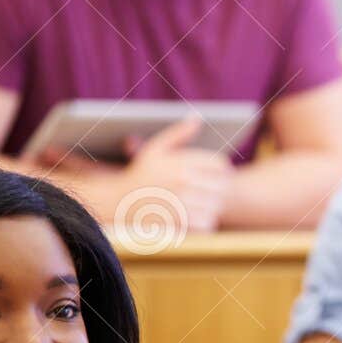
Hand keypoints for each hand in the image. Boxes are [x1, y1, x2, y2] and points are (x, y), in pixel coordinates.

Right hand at [120, 117, 230, 232]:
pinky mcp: (180, 225)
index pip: (220, 166)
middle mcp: (183, 184)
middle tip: (208, 190)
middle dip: (217, 189)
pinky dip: (203, 222)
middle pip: (221, 187)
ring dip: (211, 206)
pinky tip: (192, 217)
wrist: (119, 203)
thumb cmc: (140, 174)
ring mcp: (182, 205)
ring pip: (216, 206)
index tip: (216, 174)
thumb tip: (197, 118)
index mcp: (181, 164)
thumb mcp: (155, 149)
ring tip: (198, 203)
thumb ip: (178, 133)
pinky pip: (207, 223)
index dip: (221, 170)